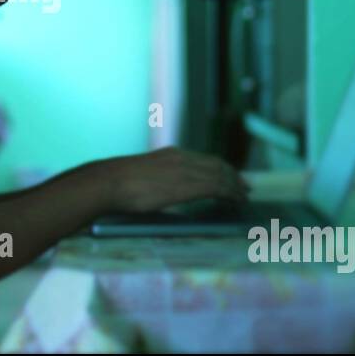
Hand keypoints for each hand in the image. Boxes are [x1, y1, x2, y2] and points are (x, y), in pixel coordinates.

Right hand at [104, 147, 248, 213]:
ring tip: (244, 196)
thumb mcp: (141, 175)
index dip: (220, 168)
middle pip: (217, 165)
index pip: (204, 159)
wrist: (109, 182)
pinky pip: (217, 187)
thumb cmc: (116, 184)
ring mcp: (186, 170)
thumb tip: (158, 191)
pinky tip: (235, 201)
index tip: (230, 177)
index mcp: (171, 154)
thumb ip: (156, 179)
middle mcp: (182, 158)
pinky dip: (230, 193)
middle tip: (245, 187)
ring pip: (220, 175)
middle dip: (233, 176)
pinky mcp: (187, 184)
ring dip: (235, 186)